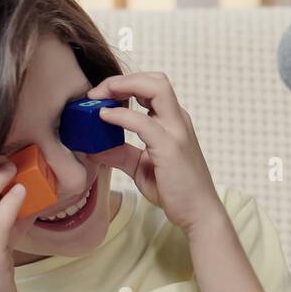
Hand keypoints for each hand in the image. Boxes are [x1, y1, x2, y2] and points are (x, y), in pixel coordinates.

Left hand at [86, 73, 225, 236]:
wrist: (198, 212)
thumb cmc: (175, 189)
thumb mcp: (140, 167)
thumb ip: (119, 153)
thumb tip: (92, 148)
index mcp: (172, 122)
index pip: (151, 87)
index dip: (124, 85)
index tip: (99, 97)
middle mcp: (177, 120)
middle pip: (155, 80)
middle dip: (122, 79)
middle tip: (97, 93)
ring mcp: (176, 132)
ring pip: (156, 88)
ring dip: (122, 86)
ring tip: (98, 97)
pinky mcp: (170, 147)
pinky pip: (143, 122)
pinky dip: (120, 115)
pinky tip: (104, 117)